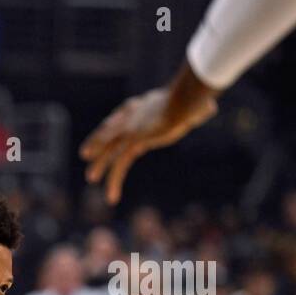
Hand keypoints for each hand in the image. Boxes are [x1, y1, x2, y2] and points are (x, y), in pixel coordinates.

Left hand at [79, 69, 217, 204]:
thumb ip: (197, 109)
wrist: (185, 98)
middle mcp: (130, 115)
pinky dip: (114, 181)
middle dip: (96, 143)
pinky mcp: (133, 143)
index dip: (109, 128)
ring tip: (91, 177)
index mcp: (140, 104)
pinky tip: (112, 196)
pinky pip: (119, 165)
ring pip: (109, 150)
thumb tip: (209, 108)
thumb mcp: (194, 105)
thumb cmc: (194, 99)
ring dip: (100, 165)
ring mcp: (129, 129)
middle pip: (107, 131)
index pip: (119, 117)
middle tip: (85, 154)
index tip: (103, 133)